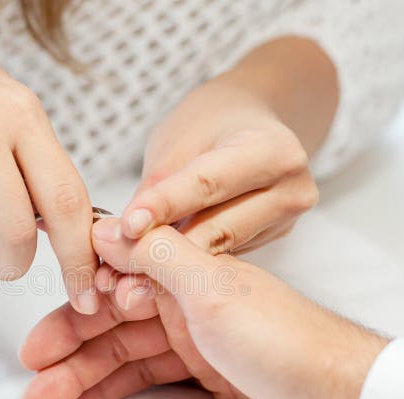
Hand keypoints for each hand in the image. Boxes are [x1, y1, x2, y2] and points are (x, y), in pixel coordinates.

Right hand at [20, 219, 387, 398]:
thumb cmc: (282, 339)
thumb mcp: (213, 289)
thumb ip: (157, 255)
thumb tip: (105, 224)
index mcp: (188, 269)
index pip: (115, 279)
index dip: (75, 306)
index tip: (41, 336)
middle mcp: (185, 300)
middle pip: (112, 322)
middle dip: (69, 350)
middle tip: (31, 379)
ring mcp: (193, 340)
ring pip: (124, 355)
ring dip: (83, 378)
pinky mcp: (202, 376)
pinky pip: (145, 379)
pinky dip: (112, 391)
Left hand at [122, 77, 317, 255]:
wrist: (251, 121)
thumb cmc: (210, 122)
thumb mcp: (177, 140)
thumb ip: (156, 188)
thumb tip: (122, 237)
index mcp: (271, 150)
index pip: (208, 184)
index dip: (164, 207)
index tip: (127, 228)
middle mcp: (290, 188)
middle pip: (216, 228)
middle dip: (162, 249)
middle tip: (114, 264)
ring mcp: (287, 219)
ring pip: (218, 251)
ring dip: (172, 265)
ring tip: (126, 271)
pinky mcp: (275, 239)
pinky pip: (224, 256)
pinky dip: (190, 264)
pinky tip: (159, 268)